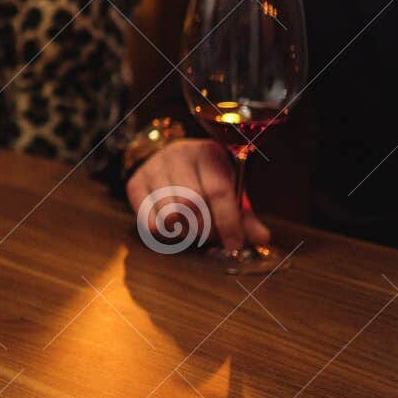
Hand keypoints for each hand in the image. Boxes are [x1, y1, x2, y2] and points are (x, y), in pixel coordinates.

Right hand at [125, 138, 270, 250]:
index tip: (234, 244)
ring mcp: (153, 167)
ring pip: (169, 214)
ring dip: (184, 232)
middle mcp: (178, 154)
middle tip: (211, 237)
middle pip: (191, 203)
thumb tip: (262, 239)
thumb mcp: (227, 189)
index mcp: (207, 153)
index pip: (217, 191)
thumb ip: (244, 215)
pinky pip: (148, 219)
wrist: (168, 159)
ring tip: (192, 230)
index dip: (228, 222)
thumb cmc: (204, 178)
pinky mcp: (135, 183)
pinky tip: (172, 227)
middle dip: (205, 229)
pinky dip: (163, 232)